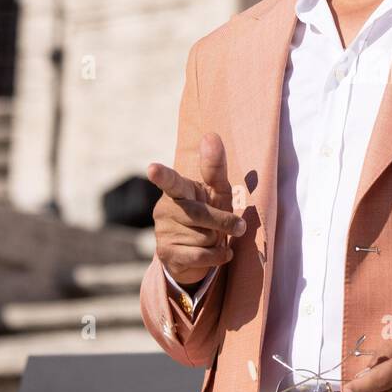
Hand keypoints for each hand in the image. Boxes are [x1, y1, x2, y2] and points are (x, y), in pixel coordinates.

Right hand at [146, 132, 244, 285]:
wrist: (199, 254)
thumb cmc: (211, 215)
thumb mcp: (217, 191)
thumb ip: (215, 166)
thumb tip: (210, 135)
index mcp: (178, 189)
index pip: (171, 181)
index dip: (162, 175)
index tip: (152, 169)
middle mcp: (165, 208)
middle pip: (201, 214)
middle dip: (224, 222)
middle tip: (239, 226)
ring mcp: (162, 231)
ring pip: (203, 237)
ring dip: (217, 240)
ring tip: (212, 239)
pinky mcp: (166, 254)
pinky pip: (200, 256)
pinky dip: (217, 256)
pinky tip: (218, 254)